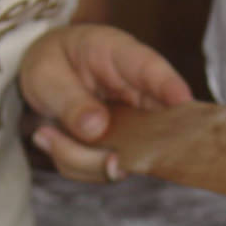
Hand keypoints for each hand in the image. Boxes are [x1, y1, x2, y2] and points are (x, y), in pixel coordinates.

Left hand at [19, 24, 192, 181]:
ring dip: (80, 158)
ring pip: (124, 158)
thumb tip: (98, 129)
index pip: (151, 69)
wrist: (43, 78)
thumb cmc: (50, 63)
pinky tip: (50, 139)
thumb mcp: (46, 74)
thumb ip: (70, 99)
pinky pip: (102, 170)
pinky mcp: (122, 148)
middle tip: (86, 152)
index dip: (169, 86)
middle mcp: (137, 93)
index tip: (183, 102)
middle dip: (119, 148)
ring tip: (43, 134)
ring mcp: (134, 124)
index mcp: (121, 56)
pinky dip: (73, 164)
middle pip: (151, 126)